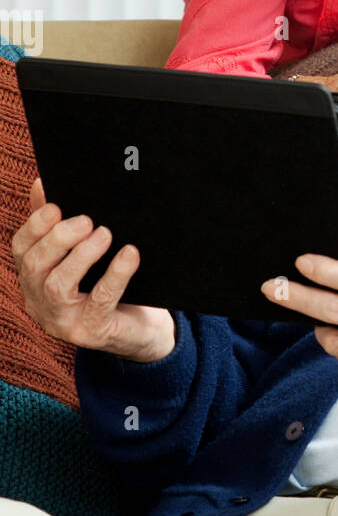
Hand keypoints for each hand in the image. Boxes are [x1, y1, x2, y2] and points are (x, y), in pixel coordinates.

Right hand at [11, 176, 176, 361]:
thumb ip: (59, 225)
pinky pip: (100, 301)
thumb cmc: (108, 286)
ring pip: (58, 286)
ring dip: (81, 255)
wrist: (140, 330)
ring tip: (105, 234)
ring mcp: (62, 321)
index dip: (35, 225)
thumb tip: (42, 183)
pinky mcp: (90, 332)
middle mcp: (39, 301)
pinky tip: (129, 254)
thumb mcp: (82, 256)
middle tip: (87, 220)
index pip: (20, 248)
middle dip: (58, 238)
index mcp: (34, 279)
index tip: (56, 206)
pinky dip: (114, 274)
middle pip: (34, 266)